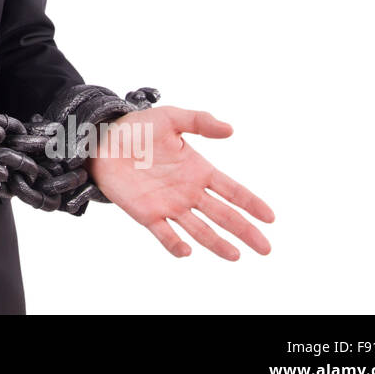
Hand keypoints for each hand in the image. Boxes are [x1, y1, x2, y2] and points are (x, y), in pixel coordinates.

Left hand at [85, 106, 273, 259]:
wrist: (103, 140)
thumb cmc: (138, 128)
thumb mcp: (170, 118)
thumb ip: (199, 121)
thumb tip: (230, 129)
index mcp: (199, 170)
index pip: (232, 190)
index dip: (251, 203)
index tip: (270, 217)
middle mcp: (189, 192)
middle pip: (223, 215)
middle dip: (245, 230)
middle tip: (266, 248)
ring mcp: (170, 205)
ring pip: (199, 229)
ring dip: (217, 243)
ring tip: (235, 255)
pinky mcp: (147, 213)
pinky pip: (164, 233)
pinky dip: (175, 244)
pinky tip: (187, 251)